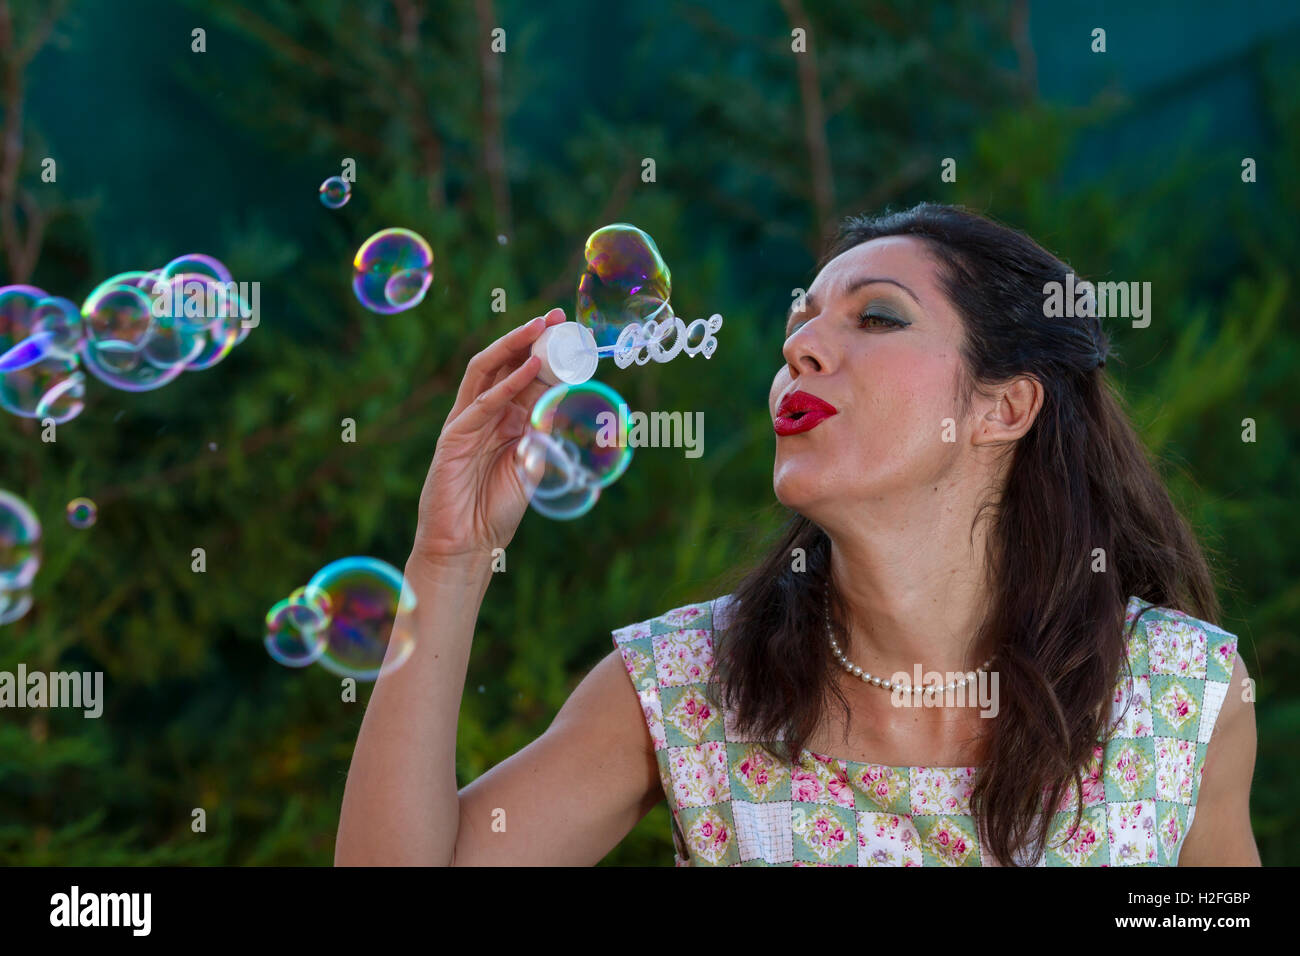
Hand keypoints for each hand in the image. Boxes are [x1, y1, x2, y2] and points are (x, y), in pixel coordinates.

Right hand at [410, 308, 567, 562]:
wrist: (466, 545)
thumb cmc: (497, 510)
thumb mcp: (532, 465)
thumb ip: (544, 436)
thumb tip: (567, 406)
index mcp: (505, 420)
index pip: (526, 376)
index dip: (548, 353)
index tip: (572, 333)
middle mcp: (485, 415)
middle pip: (506, 364)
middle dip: (531, 338)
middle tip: (558, 317)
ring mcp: (466, 423)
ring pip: (489, 372)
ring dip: (515, 347)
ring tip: (540, 327)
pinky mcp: (453, 437)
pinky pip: (482, 403)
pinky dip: (506, 384)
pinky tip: (528, 367)